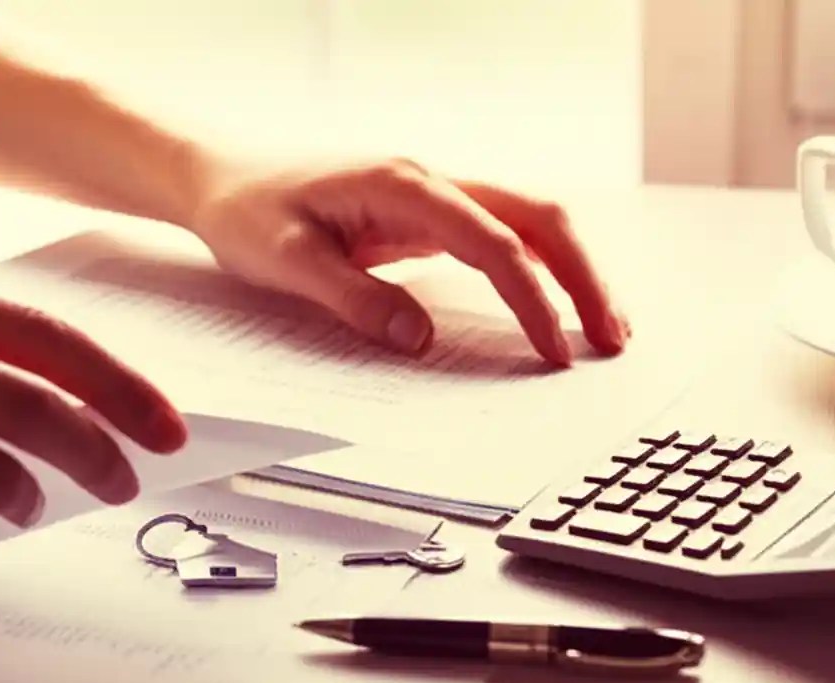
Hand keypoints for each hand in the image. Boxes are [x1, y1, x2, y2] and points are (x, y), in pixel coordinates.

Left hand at [187, 157, 630, 365]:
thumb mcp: (287, 261)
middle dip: (584, 276)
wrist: (223, 180)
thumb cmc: (248, 213)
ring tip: (603, 326)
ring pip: (529, 221)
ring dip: (572, 269)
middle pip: (537, 217)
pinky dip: (540, 268)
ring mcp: (434, 195)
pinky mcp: (429, 216)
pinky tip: (554, 301)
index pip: (493, 242)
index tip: (554, 350)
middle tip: (611, 337)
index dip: (533, 298)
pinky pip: (502, 236)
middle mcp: (430, 182)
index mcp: (402, 186)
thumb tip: (419, 340)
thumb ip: (355, 299)